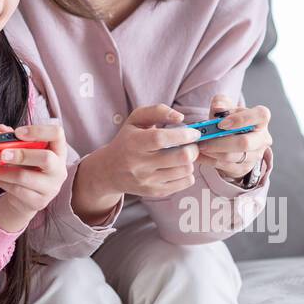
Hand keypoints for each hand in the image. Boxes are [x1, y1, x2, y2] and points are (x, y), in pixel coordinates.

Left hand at [0, 123, 68, 231]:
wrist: (25, 197)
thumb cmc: (25, 166)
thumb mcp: (20, 149)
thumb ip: (9, 137)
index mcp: (58, 150)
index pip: (57, 133)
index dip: (39, 130)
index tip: (18, 132)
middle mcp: (59, 169)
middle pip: (46, 158)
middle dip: (21, 154)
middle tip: (2, 153)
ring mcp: (51, 187)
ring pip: (25, 177)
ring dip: (3, 170)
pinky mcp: (38, 201)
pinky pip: (16, 190)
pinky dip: (0, 181)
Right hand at [84, 104, 203, 200]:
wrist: (109, 170)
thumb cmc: (127, 140)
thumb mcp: (135, 120)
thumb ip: (157, 111)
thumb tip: (180, 118)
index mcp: (133, 143)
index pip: (161, 139)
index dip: (182, 135)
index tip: (194, 132)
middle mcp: (139, 164)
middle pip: (180, 157)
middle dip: (193, 148)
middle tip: (191, 144)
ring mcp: (147, 180)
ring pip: (185, 170)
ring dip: (190, 161)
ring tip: (182, 155)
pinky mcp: (154, 192)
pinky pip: (185, 183)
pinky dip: (188, 173)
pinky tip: (178, 167)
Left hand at [195, 94, 272, 181]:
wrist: (231, 138)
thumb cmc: (229, 119)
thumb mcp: (225, 107)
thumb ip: (221, 103)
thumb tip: (218, 108)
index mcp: (261, 119)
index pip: (261, 115)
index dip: (241, 119)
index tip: (221, 124)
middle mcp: (262, 138)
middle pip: (245, 143)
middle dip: (220, 142)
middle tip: (203, 140)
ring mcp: (255, 155)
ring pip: (233, 157)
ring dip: (212, 152)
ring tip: (198, 146)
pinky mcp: (244, 168)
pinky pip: (225, 166)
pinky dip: (209, 160)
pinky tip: (199, 155)